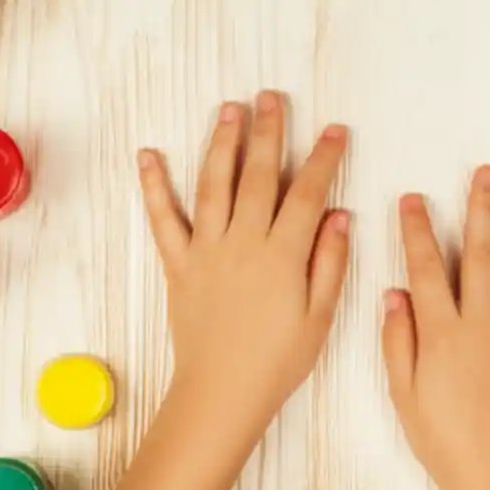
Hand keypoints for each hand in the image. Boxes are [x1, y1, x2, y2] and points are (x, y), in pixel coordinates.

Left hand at [138, 91, 349, 427]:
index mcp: (283, 255)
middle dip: (268, 133)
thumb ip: (330, 262)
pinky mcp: (179, 265)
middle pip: (258, 176)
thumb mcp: (319, 317)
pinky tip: (149, 155)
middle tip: (271, 97)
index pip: (307, 194)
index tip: (334, 131)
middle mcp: (243, 243)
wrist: (222, 392)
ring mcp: (207, 251)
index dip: (323, 159)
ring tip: (229, 109)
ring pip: (214, 185)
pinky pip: (164, 220)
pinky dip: (155, 187)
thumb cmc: (278, 361)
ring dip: (222, 143)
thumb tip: (340, 215)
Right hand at [383, 165, 489, 489]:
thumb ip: (398, 340)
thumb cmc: (443, 440)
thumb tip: (394, 294)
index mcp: (442, 333)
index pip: (425, 269)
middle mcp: (484, 325)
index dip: (417, 230)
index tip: (413, 198)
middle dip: (483, 210)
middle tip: (487, 172)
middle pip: (481, 256)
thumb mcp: (404, 393)